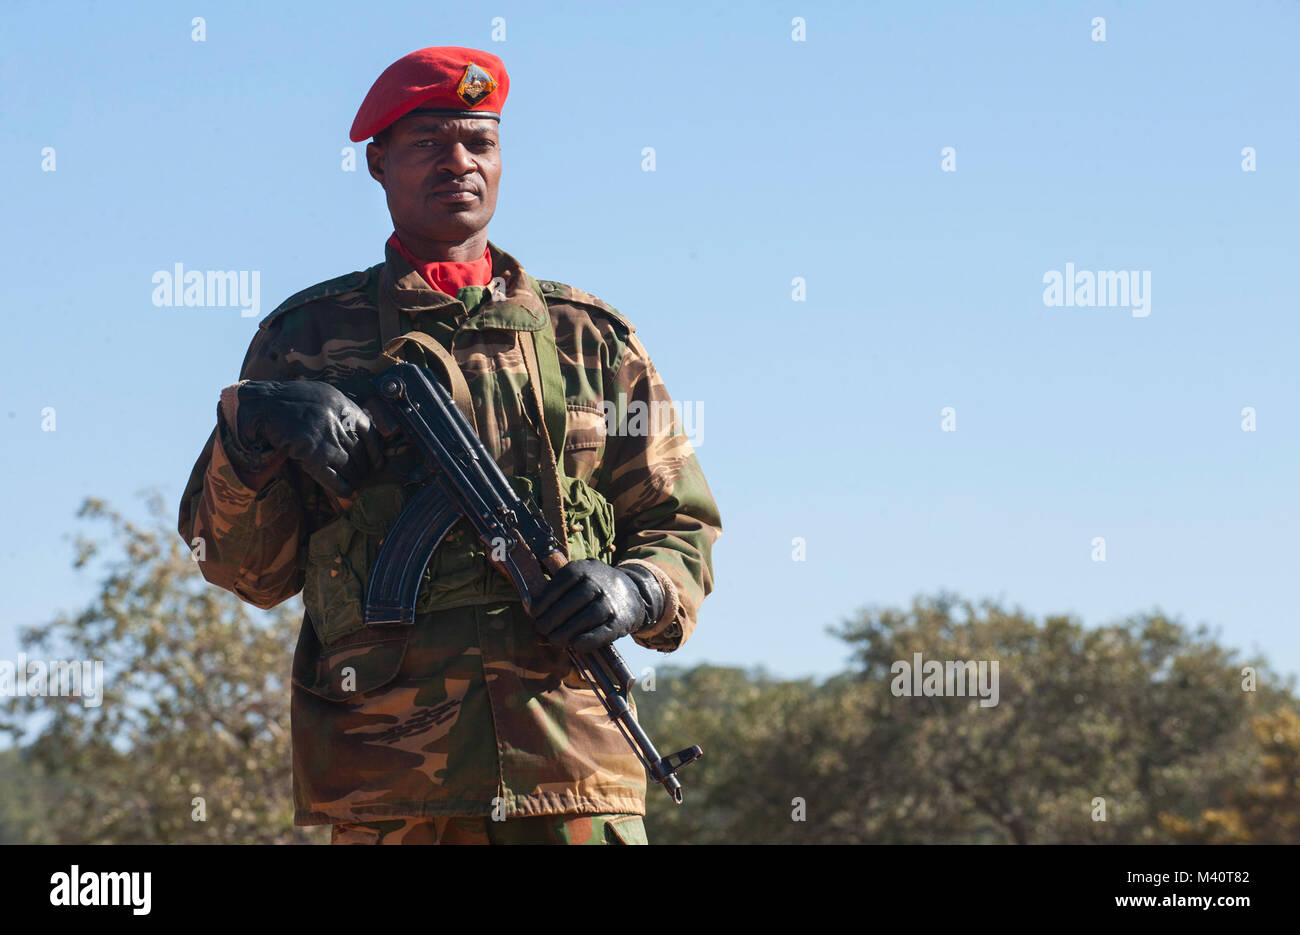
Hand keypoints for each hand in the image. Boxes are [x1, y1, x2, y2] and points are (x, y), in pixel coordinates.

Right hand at [234, 380, 383, 498]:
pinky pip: (332, 476)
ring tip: (357, 484)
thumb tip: (355, 427)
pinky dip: (342, 487)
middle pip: (360, 450)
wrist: (262, 404)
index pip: (369, 431)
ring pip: (349, 465)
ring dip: (355, 478)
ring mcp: (326, 438)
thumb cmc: (288, 399)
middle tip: (366, 477)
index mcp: (343, 405)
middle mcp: (338, 421)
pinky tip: (348, 493)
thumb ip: (340, 409)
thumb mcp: (322, 395)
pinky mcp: (312, 454)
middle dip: (364, 467)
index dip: (375, 450)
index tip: (378, 461)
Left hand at [531, 560, 664, 653]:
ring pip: (588, 616)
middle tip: (542, 630)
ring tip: (555, 640)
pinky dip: (589, 640)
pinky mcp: (622, 620)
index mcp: (585, 568)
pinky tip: (576, 646)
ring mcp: (612, 601)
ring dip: (568, 631)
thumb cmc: (594, 589)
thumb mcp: (579, 579)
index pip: (563, 581)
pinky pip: (604, 632)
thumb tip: (532, 613)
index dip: (546, 599)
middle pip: (574, 600)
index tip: (535, 614)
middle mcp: (601, 582)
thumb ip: (558, 592)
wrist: (633, 592)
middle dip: (554, 618)